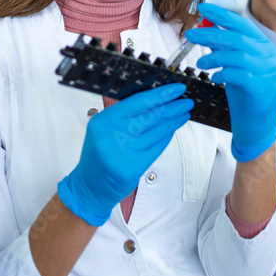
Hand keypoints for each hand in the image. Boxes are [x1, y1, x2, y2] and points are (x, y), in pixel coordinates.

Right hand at [57, 83, 191, 225]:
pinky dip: (167, 137)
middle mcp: (112, 134)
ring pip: (157, 131)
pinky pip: (156, 147)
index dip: (161, 94)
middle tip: (185, 102)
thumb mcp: (104, 130)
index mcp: (104, 120)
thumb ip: (124, 116)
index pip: (138, 101)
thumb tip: (156, 101)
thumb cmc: (99, 156)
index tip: (176, 89)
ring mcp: (122, 151)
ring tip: (183, 114)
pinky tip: (173, 130)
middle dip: (173, 107)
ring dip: (174, 121)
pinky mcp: (132, 167)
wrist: (90, 186)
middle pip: (150, 115)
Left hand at [184, 3, 275, 161]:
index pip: (242, 24)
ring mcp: (269, 71)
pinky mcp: (262, 87)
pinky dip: (223, 73)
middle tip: (190, 34)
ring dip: (214, 57)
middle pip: (237, 37)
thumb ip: (225, 48)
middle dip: (211, 34)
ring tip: (201, 63)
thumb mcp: (236, 67)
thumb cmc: (247, 95)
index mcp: (265, 47)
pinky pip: (239, 74)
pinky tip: (215, 78)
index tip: (203, 8)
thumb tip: (206, 28)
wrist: (258, 125)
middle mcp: (270, 56)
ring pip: (237, 55)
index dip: (222, 14)